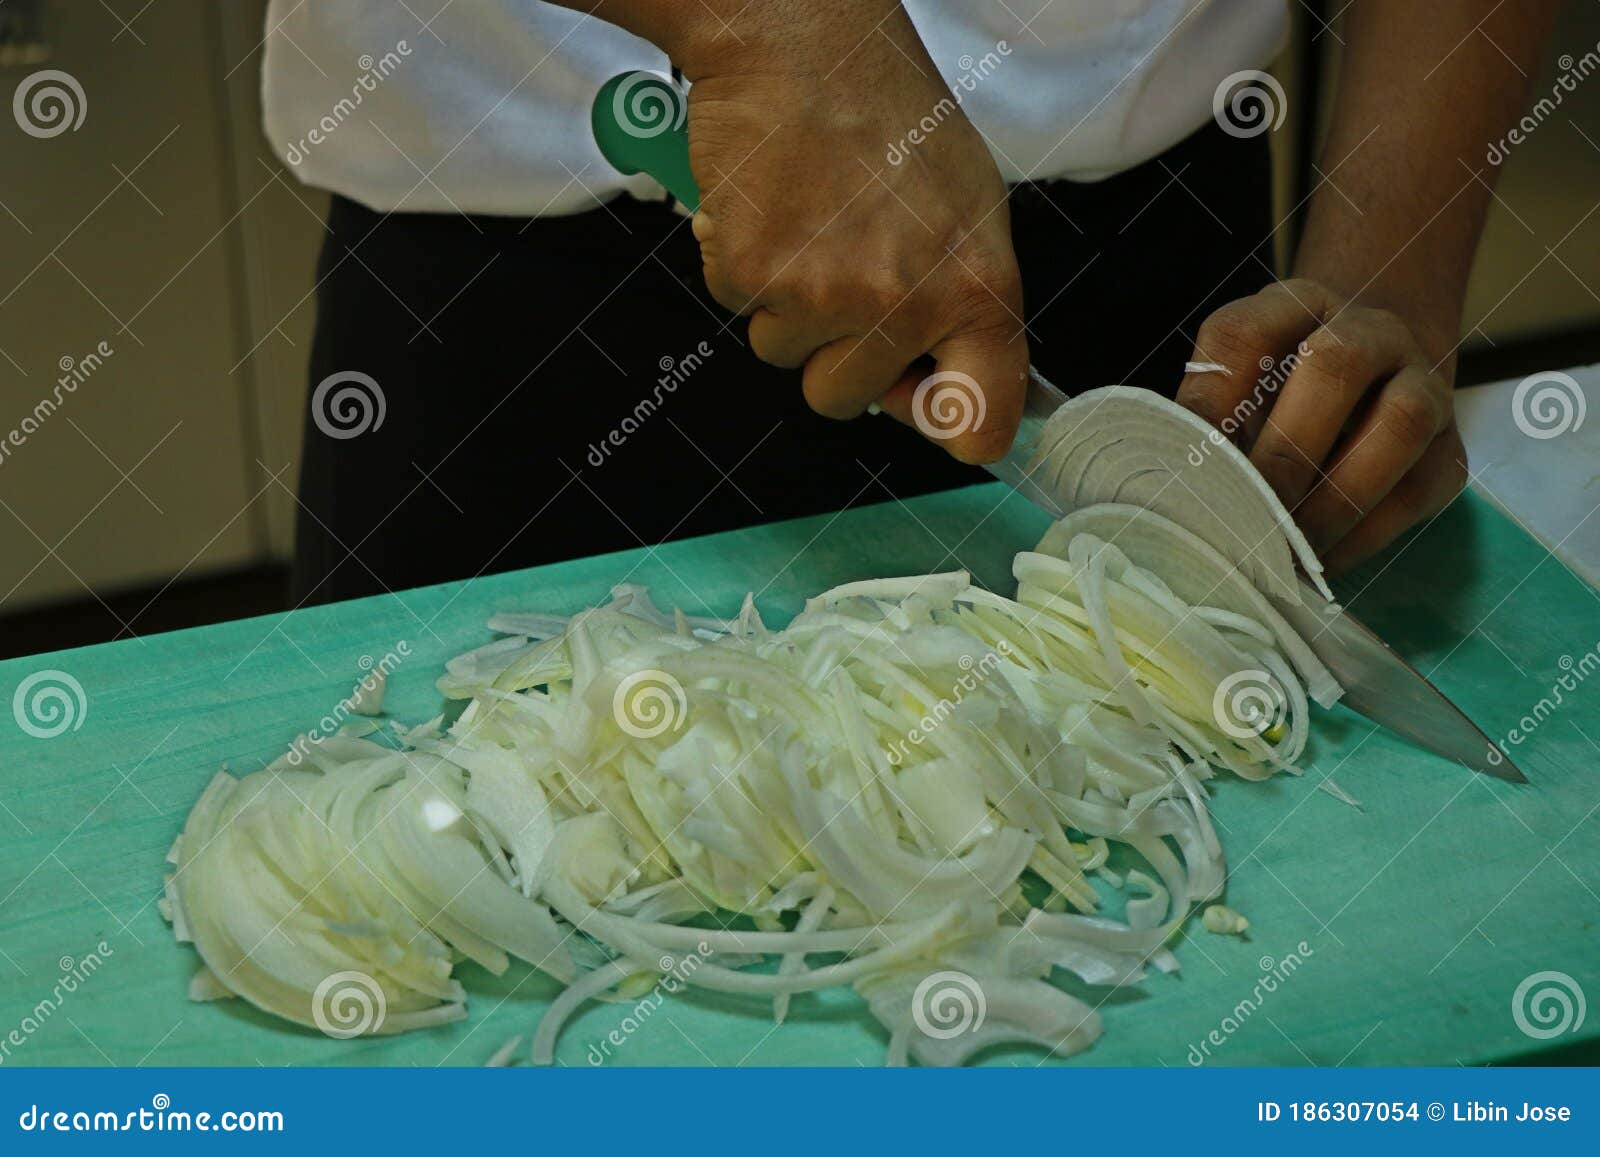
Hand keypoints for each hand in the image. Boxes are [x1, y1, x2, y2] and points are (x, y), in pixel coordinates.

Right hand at [667, 1, 1028, 462]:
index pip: (982, 426)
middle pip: (846, 399)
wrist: (805, 41)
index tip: (926, 403)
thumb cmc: (888, 117)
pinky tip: (770, 208)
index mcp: (980, 289)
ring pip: (785, 355)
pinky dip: (742, 265)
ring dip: (786, 304)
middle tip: (842, 265)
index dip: (948, 427)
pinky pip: (738, 310)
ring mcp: (824, 294)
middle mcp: (907, 302)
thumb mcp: (968, 212)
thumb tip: (950, 397)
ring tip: (809, 221)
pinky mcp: (751, 274)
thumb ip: (964, 307)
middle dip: (834, 349)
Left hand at [1177, 279, 1466, 575]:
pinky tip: (1320, 561)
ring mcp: (1423, 382)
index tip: (1187, 468)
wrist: (1382, 374)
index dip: (1210, 403)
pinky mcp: (1451, 446)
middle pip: (1335, 364)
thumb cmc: (1285, 388)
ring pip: (1401, 422)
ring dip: (1336, 497)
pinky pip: (1417, 488)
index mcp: (1295, 305)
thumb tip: (1174, 487)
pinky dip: (1364, 534)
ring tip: (1289, 548)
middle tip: (1247, 516)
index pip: (1242, 335)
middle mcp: (1369, 330)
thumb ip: (1208, 416)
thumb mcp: (1239, 381)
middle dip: (1283, 452)